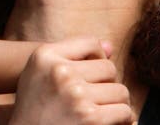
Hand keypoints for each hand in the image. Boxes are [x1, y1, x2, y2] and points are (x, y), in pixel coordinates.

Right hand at [9, 38, 133, 124]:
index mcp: (45, 55)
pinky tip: (104, 123)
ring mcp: (76, 94)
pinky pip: (125, 112)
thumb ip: (71, 56)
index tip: (89, 75)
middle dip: (107, 84)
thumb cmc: (34, 107)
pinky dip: (121, 121)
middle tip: (93, 98)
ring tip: (98, 111)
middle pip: (109, 68)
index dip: (97, 59)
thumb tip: (109, 46)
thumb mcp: (40, 72)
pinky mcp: (91, 117)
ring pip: (120, 91)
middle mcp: (60, 71)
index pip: (90, 43)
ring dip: (115, 104)